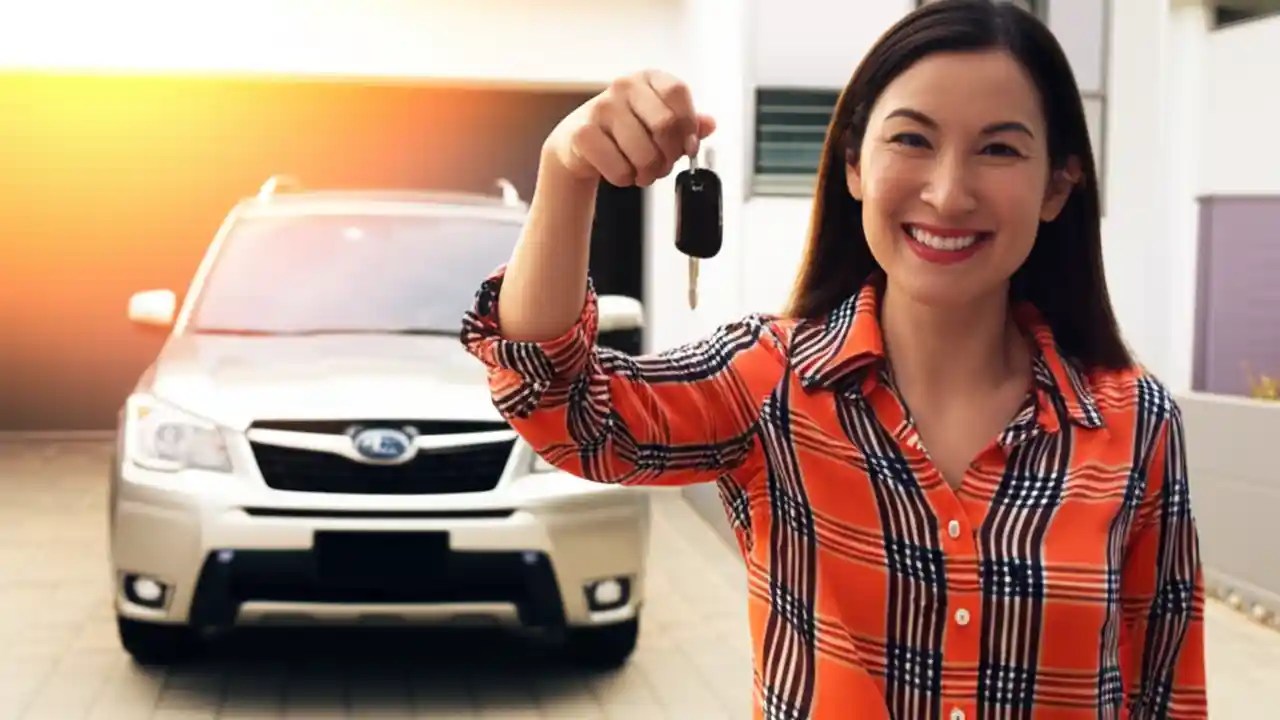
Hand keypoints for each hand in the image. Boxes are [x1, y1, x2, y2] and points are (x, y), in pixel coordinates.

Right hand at [543, 69, 716, 187]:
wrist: (578, 143)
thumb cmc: (625, 132)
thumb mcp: (657, 120)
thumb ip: (686, 123)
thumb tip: (710, 124)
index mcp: (648, 78)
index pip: (678, 92)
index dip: (688, 123)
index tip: (688, 145)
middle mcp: (624, 86)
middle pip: (665, 124)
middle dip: (670, 155)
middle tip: (664, 165)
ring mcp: (601, 108)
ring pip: (644, 154)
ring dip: (649, 173)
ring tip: (643, 172)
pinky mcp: (584, 134)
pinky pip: (620, 170)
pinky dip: (626, 179)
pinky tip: (621, 171)